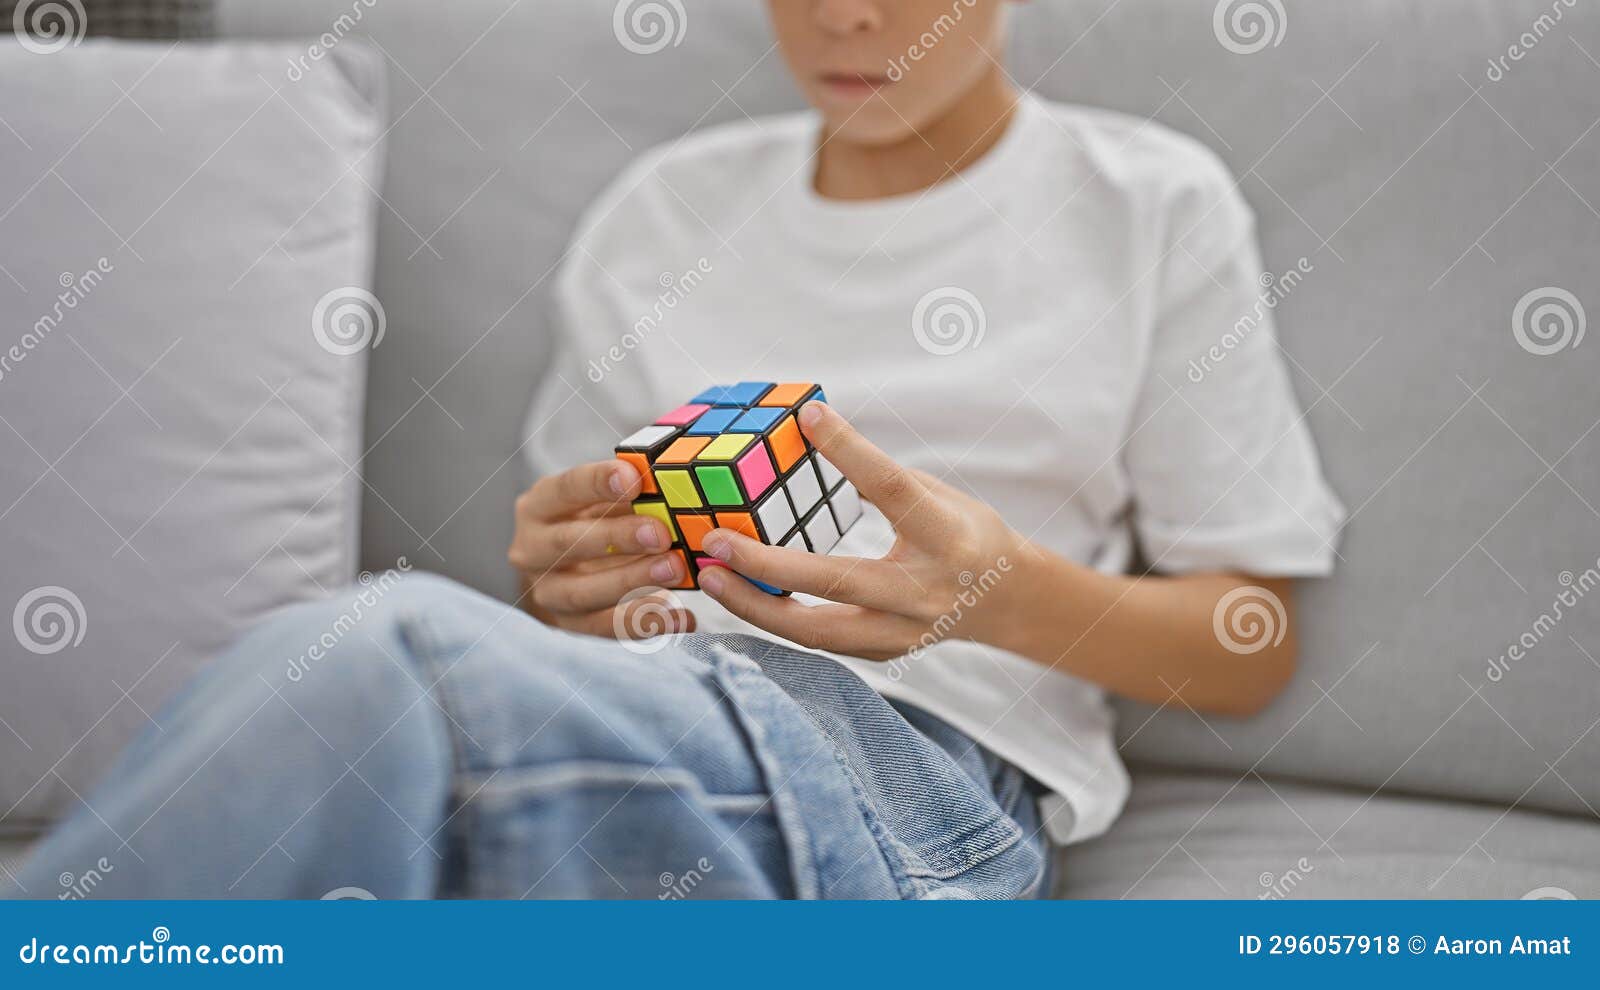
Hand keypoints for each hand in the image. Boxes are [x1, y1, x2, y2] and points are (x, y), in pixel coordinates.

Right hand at [508, 460, 695, 637]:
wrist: (564, 569)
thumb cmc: (591, 522)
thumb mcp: (601, 500)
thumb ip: (628, 495)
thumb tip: (670, 488)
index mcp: (538, 507)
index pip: (565, 489)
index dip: (598, 483)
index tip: (634, 480)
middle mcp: (531, 549)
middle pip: (569, 543)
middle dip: (618, 538)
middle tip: (660, 534)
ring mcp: (546, 591)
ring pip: (582, 592)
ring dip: (631, 581)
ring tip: (675, 570)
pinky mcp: (568, 624)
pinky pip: (606, 627)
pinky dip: (646, 623)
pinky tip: (681, 617)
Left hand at [696, 402, 1032, 659]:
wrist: (1004, 601)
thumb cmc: (963, 533)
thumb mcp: (938, 494)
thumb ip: (880, 480)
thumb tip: (812, 437)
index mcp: (948, 536)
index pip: (893, 488)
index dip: (852, 451)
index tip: (809, 417)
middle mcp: (925, 590)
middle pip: (838, 581)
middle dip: (768, 564)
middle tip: (716, 542)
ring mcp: (903, 631)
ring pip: (817, 631)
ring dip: (755, 605)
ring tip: (711, 577)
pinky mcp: (883, 653)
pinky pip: (818, 640)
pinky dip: (776, 619)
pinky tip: (740, 596)